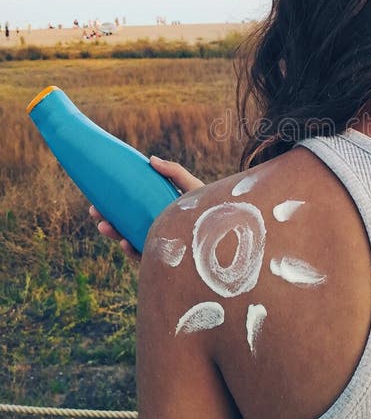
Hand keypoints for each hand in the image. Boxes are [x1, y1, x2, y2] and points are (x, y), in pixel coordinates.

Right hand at [89, 155, 203, 261]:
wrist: (228, 232)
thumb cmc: (210, 208)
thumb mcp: (192, 187)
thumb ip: (174, 172)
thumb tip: (151, 159)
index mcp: (158, 211)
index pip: (131, 208)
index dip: (113, 205)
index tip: (97, 199)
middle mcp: (156, 228)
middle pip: (125, 224)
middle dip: (107, 219)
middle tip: (93, 211)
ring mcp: (158, 245)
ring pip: (129, 240)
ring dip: (114, 234)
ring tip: (104, 226)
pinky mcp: (163, 259)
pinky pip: (144, 256)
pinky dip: (132, 250)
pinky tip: (125, 242)